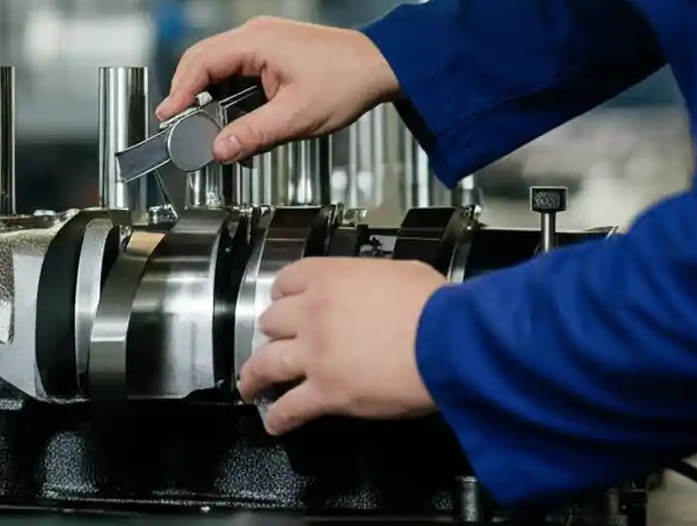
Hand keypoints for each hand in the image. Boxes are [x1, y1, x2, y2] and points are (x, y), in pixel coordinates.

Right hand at [156, 16, 399, 163]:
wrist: (381, 66)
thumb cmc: (347, 81)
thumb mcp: (296, 117)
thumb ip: (252, 134)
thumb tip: (218, 149)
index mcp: (256, 41)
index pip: (200, 63)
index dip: (179, 91)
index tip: (168, 117)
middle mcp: (254, 36)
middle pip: (203, 63)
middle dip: (189, 96)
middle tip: (179, 128)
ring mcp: (263, 43)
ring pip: (220, 70)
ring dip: (212, 101)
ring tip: (210, 133)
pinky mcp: (272, 55)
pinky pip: (238, 74)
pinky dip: (231, 99)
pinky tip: (237, 124)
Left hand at [237, 257, 445, 434]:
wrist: (445, 341)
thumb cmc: (434, 305)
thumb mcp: (401, 273)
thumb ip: (373, 282)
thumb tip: (379, 292)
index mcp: (329, 278)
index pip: (287, 280)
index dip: (283, 295)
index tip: (285, 305)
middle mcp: (312, 312)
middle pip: (272, 322)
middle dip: (273, 333)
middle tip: (277, 344)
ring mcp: (314, 354)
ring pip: (266, 364)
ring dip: (254, 376)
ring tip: (251, 386)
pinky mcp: (325, 392)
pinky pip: (290, 407)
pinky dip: (279, 418)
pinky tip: (275, 423)